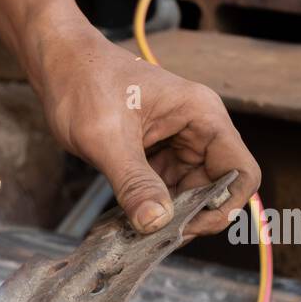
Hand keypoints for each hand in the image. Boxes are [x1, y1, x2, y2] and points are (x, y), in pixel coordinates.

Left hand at [35, 31, 260, 237]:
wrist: (59, 65)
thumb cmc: (84, 84)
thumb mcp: (107, 138)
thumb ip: (134, 182)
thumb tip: (156, 223)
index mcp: (202, 116)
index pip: (241, 171)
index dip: (225, 206)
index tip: (188, 227)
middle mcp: (197, 130)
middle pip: (217, 188)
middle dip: (192, 216)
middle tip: (155, 236)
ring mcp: (177, 143)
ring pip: (190, 193)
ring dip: (170, 215)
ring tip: (139, 231)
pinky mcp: (155, 154)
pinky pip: (165, 189)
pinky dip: (152, 207)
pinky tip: (131, 219)